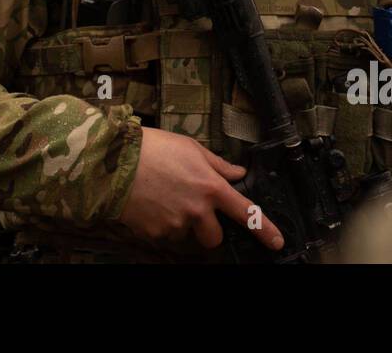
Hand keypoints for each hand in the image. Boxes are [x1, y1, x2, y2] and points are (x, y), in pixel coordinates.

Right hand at [118, 127, 283, 252]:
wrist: (114, 162)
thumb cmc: (153, 148)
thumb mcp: (190, 147)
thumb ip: (217, 164)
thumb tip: (237, 173)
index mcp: (210, 187)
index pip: (245, 212)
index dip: (264, 229)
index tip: (277, 242)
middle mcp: (196, 210)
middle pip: (214, 237)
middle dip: (208, 229)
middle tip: (193, 210)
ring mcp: (176, 224)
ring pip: (186, 234)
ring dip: (180, 222)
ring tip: (163, 196)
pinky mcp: (156, 233)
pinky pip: (164, 233)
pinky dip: (160, 222)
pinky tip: (150, 203)